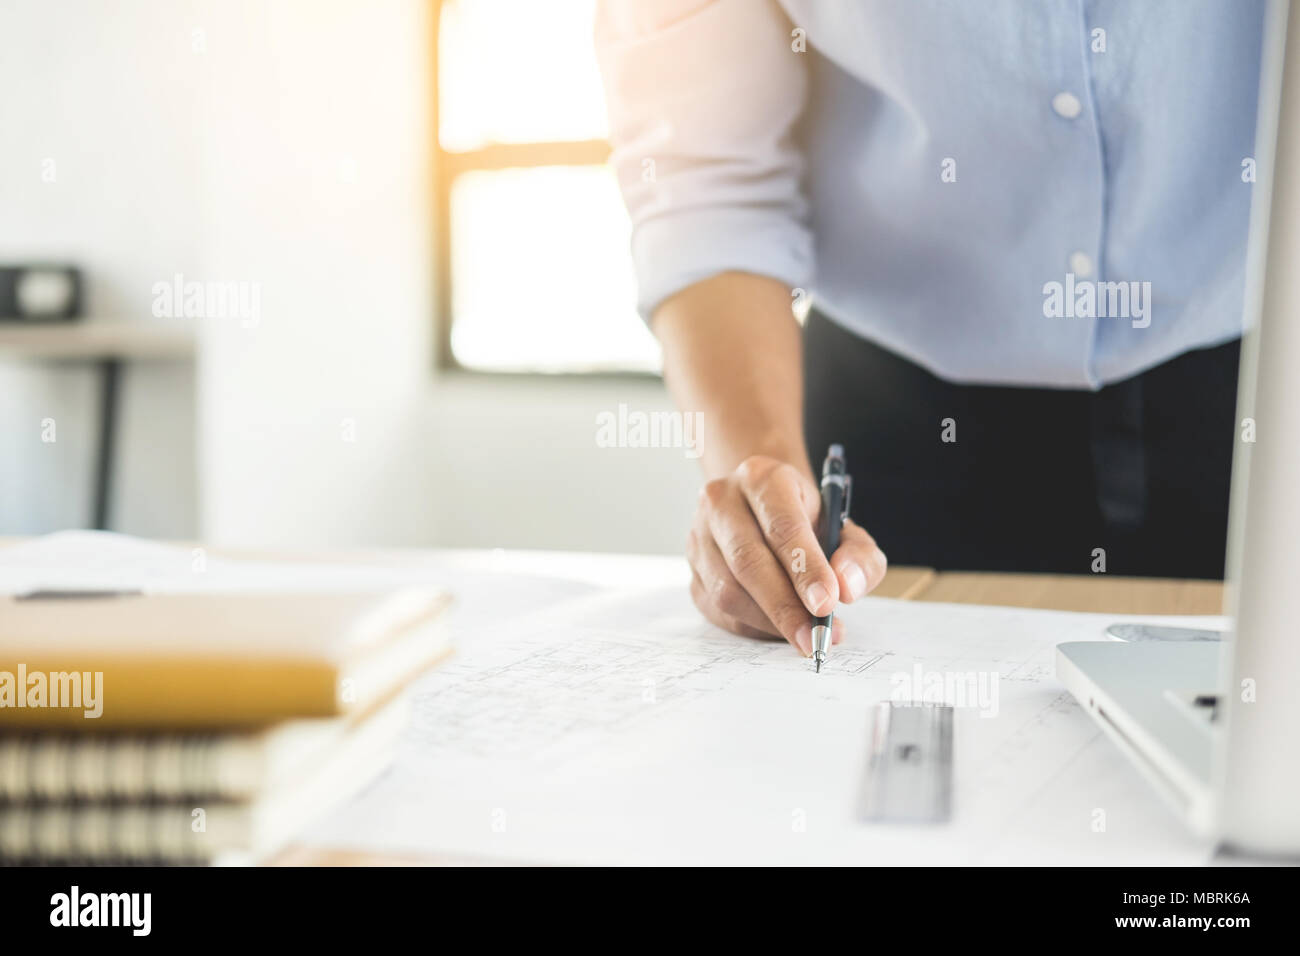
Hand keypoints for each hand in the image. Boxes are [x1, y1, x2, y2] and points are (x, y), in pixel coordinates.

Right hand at [686, 454, 887, 654]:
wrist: (765, 511)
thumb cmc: (808, 523)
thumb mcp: (845, 530)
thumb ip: (859, 557)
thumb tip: (847, 588)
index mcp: (762, 477)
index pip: (782, 527)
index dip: (805, 569)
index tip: (827, 604)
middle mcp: (721, 500)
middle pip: (748, 561)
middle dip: (786, 606)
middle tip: (816, 637)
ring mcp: (699, 535)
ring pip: (727, 590)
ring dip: (769, 621)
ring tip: (804, 634)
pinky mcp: (692, 570)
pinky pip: (717, 609)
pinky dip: (752, 627)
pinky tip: (778, 628)